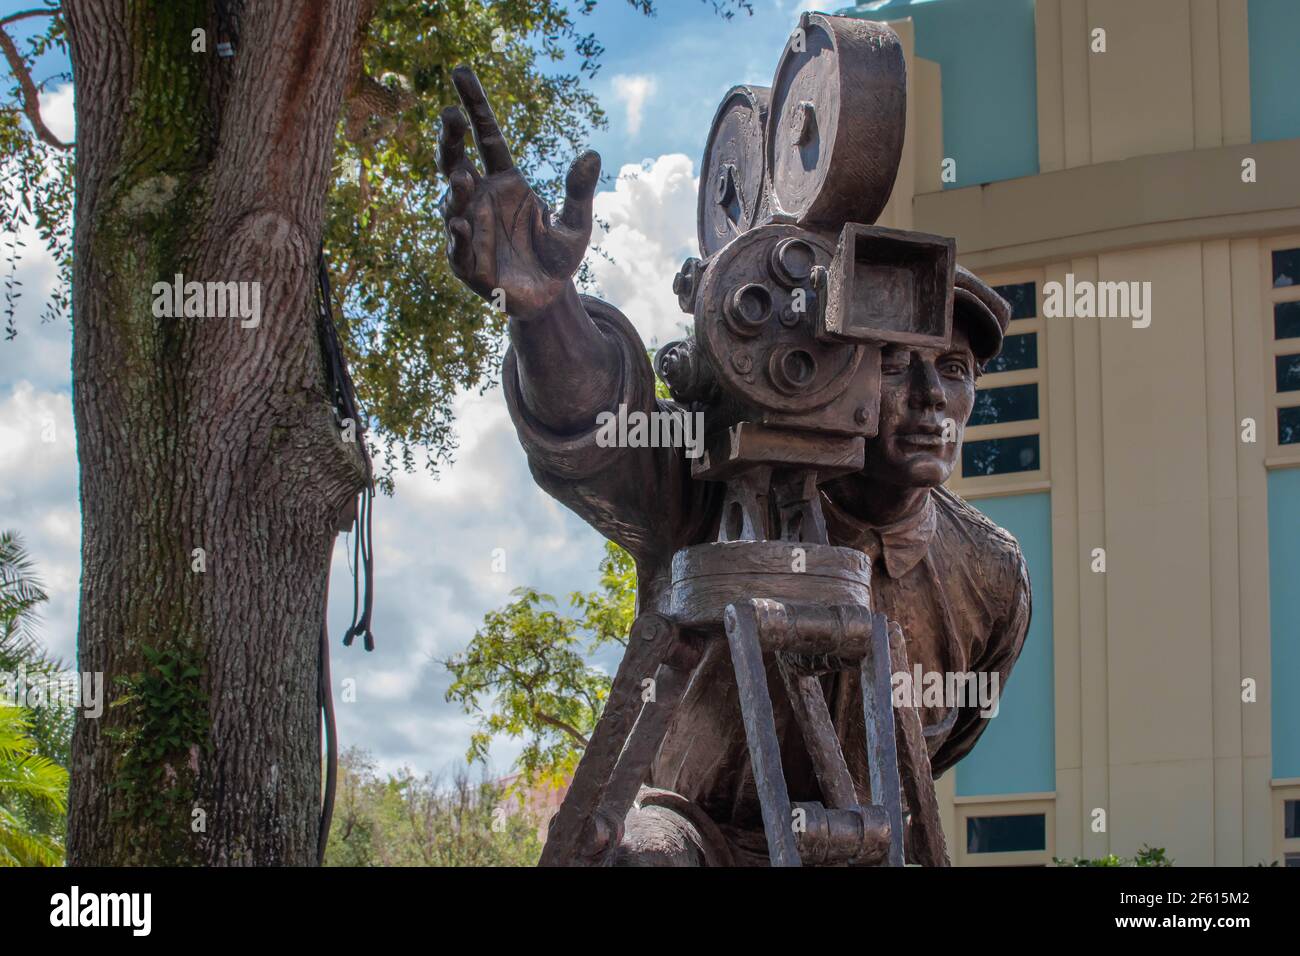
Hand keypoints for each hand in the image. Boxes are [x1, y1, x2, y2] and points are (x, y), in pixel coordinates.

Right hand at [438, 65, 600, 319]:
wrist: (549, 300)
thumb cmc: (558, 258)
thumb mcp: (577, 224)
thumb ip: (579, 191)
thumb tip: (593, 154)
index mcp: (506, 182)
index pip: (486, 136)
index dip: (474, 105)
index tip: (460, 71)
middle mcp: (481, 200)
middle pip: (457, 161)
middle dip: (451, 139)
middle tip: (450, 115)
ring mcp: (470, 229)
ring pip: (455, 203)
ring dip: (457, 190)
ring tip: (463, 178)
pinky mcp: (467, 264)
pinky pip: (459, 248)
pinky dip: (459, 237)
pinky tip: (461, 225)